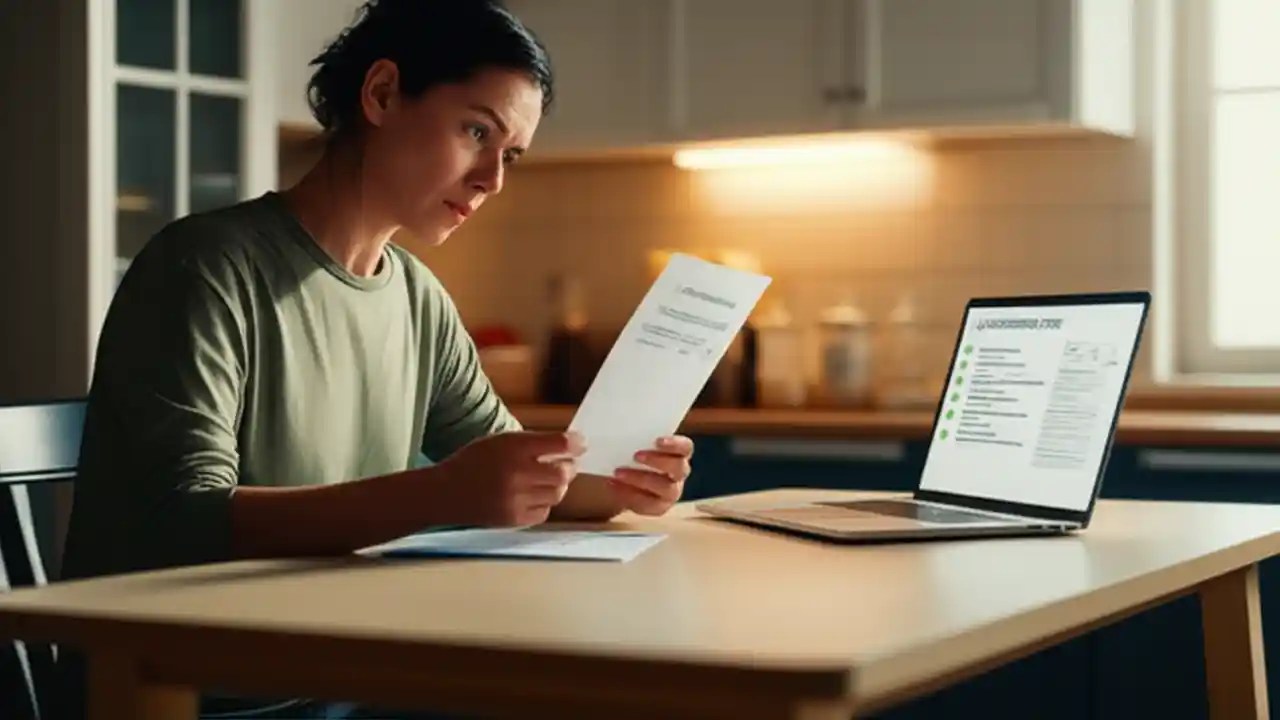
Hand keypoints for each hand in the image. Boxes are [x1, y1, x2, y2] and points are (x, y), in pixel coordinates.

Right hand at [433, 431, 585, 525]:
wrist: (445, 493)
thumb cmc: (474, 462)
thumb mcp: (499, 441)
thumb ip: (532, 443)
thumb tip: (569, 446)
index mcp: (513, 447)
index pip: (558, 444)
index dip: (576, 443)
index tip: (580, 443)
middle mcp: (517, 473)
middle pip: (564, 472)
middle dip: (569, 467)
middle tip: (564, 464)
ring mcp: (516, 499)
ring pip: (558, 493)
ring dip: (558, 485)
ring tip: (546, 480)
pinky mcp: (514, 519)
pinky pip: (545, 511)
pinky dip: (545, 503)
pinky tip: (532, 496)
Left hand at [608, 435, 693, 515]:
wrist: (622, 476)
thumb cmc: (632, 452)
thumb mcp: (633, 440)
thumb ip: (632, 434)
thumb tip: (613, 424)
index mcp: (679, 452)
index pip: (685, 447)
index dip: (675, 444)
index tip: (657, 440)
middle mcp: (679, 473)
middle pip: (679, 468)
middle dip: (658, 461)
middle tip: (636, 456)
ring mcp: (671, 492)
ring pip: (666, 488)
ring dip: (641, 479)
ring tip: (619, 472)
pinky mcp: (659, 507)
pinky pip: (649, 504)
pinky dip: (630, 494)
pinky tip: (613, 485)